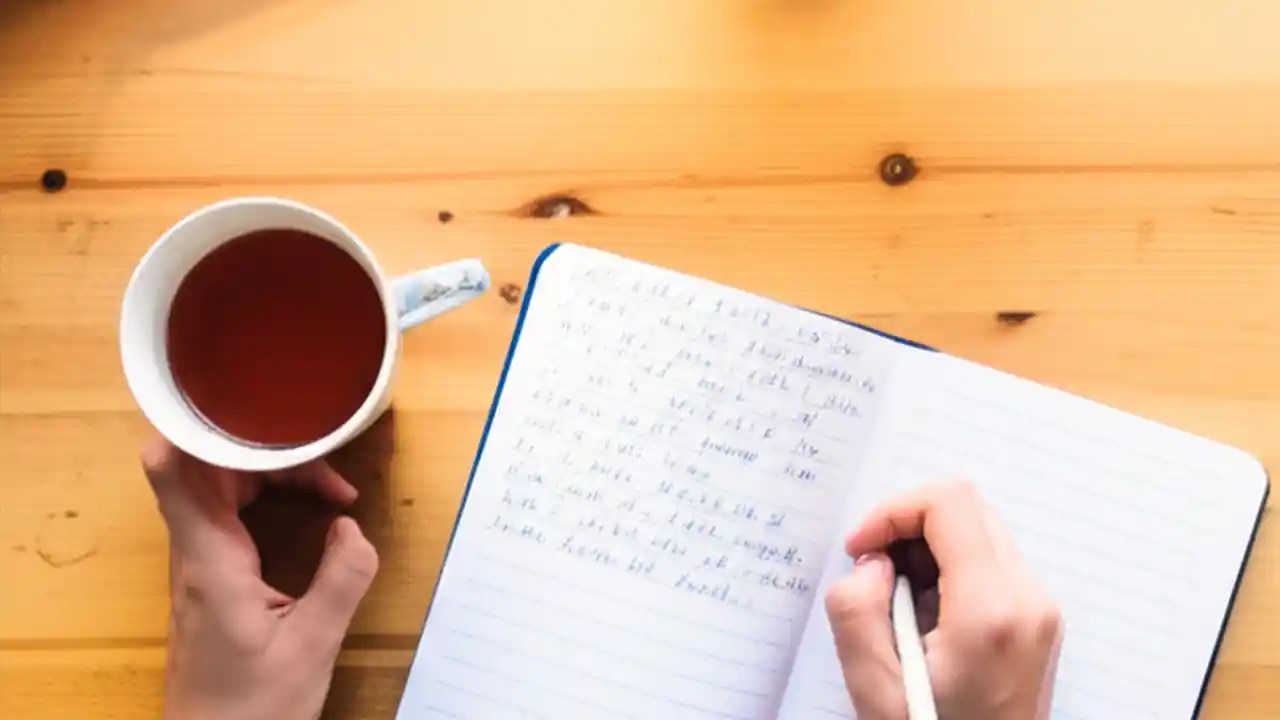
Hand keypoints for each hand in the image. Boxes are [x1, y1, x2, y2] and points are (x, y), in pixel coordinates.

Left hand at [142, 438, 378, 719]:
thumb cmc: (254, 709)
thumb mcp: (314, 647)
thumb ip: (341, 580)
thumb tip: (352, 526)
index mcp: (211, 560)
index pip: (171, 470)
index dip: (193, 424)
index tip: (245, 403)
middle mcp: (197, 552)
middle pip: (210, 464)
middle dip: (267, 445)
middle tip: (326, 457)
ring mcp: (201, 562)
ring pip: (224, 483)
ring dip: (274, 470)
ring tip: (331, 486)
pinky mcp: (213, 575)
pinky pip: (233, 511)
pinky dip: (272, 495)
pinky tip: (314, 509)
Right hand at [825, 481, 1061, 719]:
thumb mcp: (873, 690)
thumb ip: (855, 611)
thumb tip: (872, 564)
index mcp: (991, 612)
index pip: (949, 502)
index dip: (891, 511)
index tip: (859, 551)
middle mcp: (1029, 599)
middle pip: (965, 508)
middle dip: (906, 529)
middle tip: (874, 580)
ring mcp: (1040, 608)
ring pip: (976, 530)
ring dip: (925, 552)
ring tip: (900, 611)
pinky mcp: (1037, 618)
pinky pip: (987, 562)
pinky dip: (946, 572)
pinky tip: (925, 621)